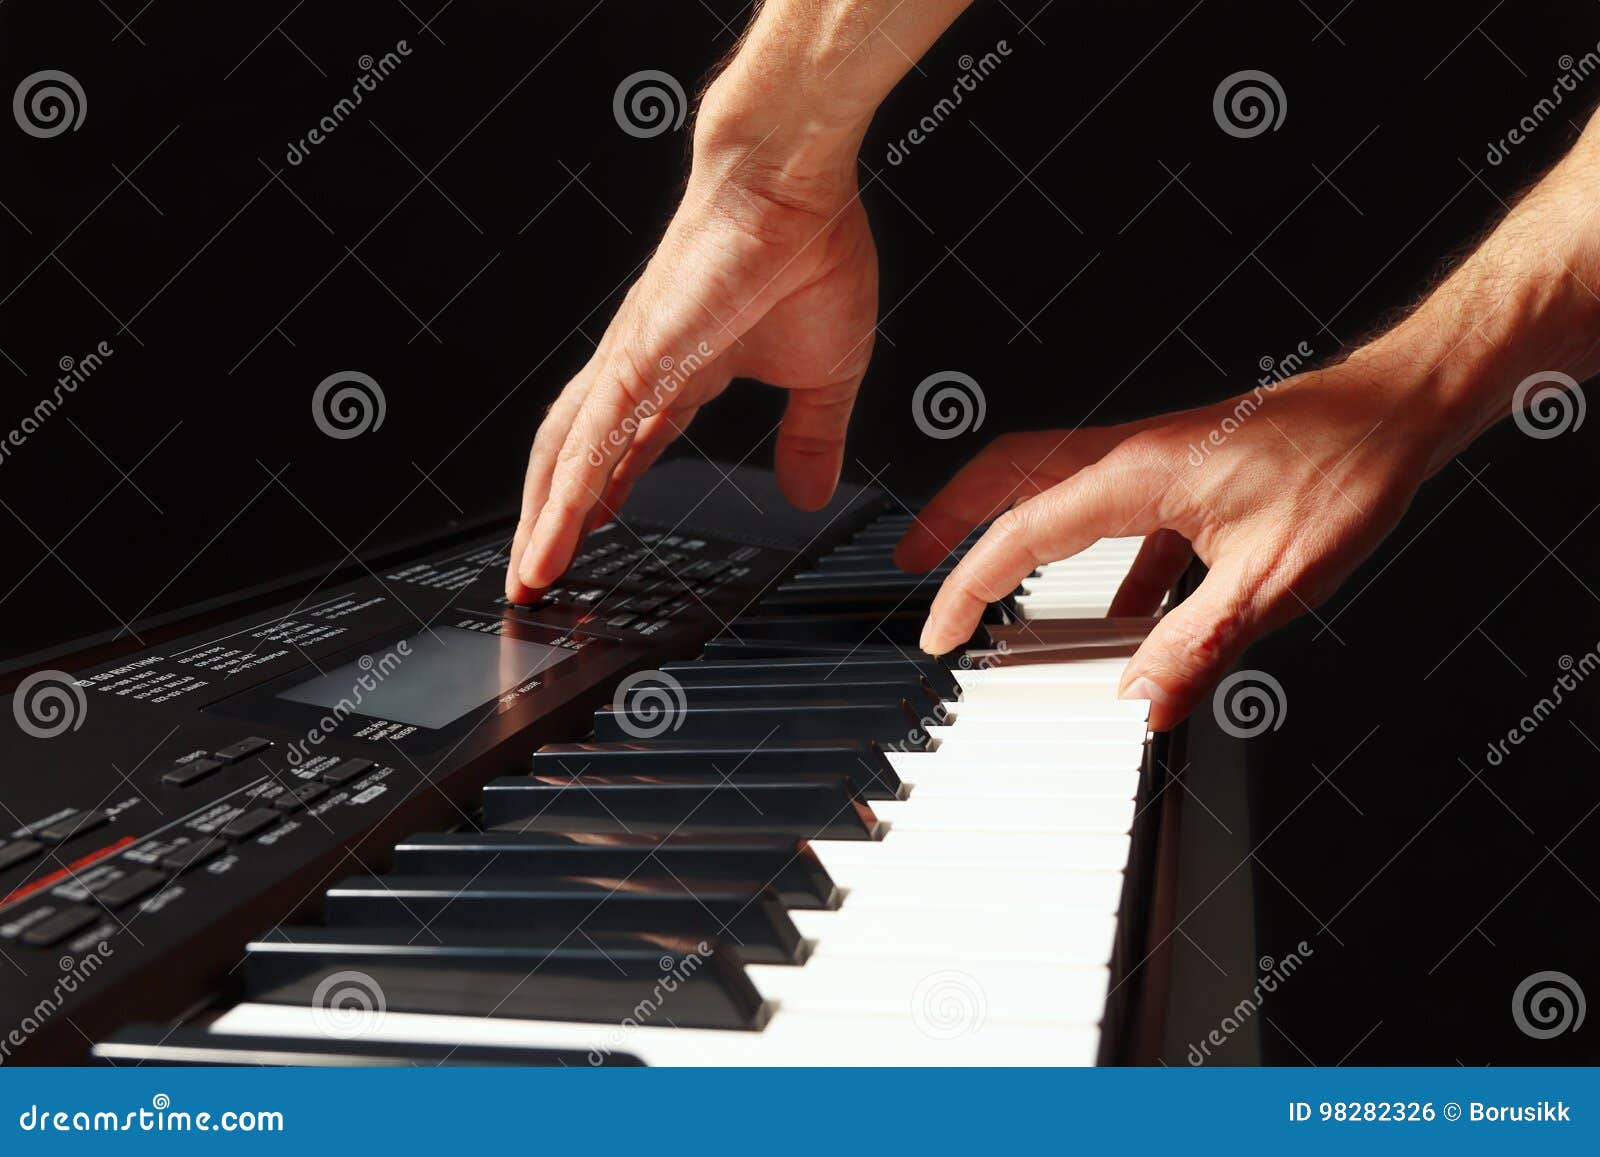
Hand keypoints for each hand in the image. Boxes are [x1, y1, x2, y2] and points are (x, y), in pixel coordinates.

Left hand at [505, 124, 877, 602]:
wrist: (794, 182)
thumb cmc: (809, 251)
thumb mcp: (825, 378)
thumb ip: (813, 438)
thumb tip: (812, 492)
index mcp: (683, 374)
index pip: (624, 448)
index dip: (600, 496)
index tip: (585, 537)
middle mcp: (641, 372)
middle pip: (576, 460)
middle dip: (553, 521)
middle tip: (538, 579)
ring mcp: (631, 366)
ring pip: (566, 456)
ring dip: (543, 520)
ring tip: (530, 578)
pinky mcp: (636, 361)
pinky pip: (591, 439)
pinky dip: (568, 493)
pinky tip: (552, 536)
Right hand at [898, 359, 1448, 728]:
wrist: (1400, 410)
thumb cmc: (1346, 469)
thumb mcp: (1272, 577)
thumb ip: (1196, 644)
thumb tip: (1139, 702)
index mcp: (1134, 476)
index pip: (1021, 534)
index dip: (967, 586)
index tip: (938, 630)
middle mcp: (1133, 457)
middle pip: (1007, 477)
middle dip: (950, 521)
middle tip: (912, 564)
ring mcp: (1159, 461)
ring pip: (1053, 486)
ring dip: (1010, 528)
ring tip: (990, 581)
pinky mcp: (1189, 472)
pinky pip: (1115, 514)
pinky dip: (1093, 558)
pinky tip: (1120, 608)